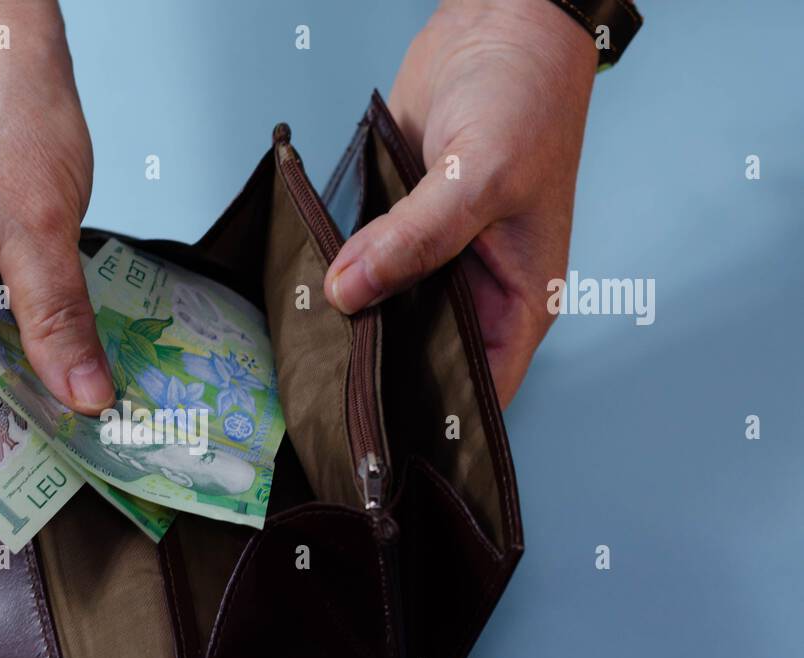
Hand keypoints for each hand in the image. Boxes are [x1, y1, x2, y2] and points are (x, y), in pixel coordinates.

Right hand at [0, 0, 113, 413]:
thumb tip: (84, 398)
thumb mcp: (39, 222)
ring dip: (19, 384)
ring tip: (75, 420)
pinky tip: (66, 374)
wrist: (4, 51)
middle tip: (70, 450)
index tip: (39, 456)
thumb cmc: (4, 112)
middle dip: (3, 409)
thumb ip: (58, 316)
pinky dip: (25, 352)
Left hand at [324, 0, 597, 406]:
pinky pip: (364, 270)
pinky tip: (305, 299)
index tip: (379, 443)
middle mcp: (475, 292)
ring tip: (303, 359)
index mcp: (518, 302)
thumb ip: (415, 241)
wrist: (498, 23)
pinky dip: (339, 281)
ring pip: (387, 317)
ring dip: (352, 327)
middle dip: (379, 377)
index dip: (436, 424)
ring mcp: (433, 263)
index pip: (480, 392)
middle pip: (422, 360)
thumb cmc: (527, 98)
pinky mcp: (397, 230)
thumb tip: (351, 293)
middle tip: (322, 401)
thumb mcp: (479, 177)